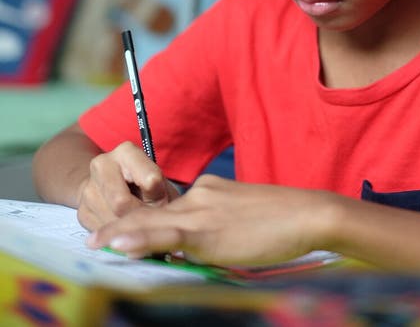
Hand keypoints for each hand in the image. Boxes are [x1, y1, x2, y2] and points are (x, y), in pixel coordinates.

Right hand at [77, 141, 178, 230]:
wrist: (111, 184)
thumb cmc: (143, 183)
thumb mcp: (159, 182)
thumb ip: (160, 195)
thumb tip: (154, 221)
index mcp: (126, 152)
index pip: (150, 180)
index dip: (160, 197)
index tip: (161, 200)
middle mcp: (102, 164)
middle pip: (122, 203)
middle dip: (138, 216)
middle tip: (147, 217)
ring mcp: (88, 188)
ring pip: (110, 221)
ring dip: (127, 228)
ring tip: (134, 220)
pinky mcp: (82, 211)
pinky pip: (102, 233)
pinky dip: (116, 235)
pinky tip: (121, 225)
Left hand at [87, 175, 337, 265]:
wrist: (307, 213)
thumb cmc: (285, 222)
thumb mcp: (245, 221)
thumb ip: (221, 229)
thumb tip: (205, 249)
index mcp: (210, 190)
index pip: (169, 208)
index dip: (142, 222)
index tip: (119, 232)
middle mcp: (201, 195)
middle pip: (153, 211)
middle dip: (121, 225)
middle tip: (92, 238)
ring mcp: (203, 210)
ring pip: (152, 221)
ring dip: (120, 234)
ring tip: (93, 244)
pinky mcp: (208, 229)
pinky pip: (167, 235)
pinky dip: (141, 240)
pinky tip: (120, 246)